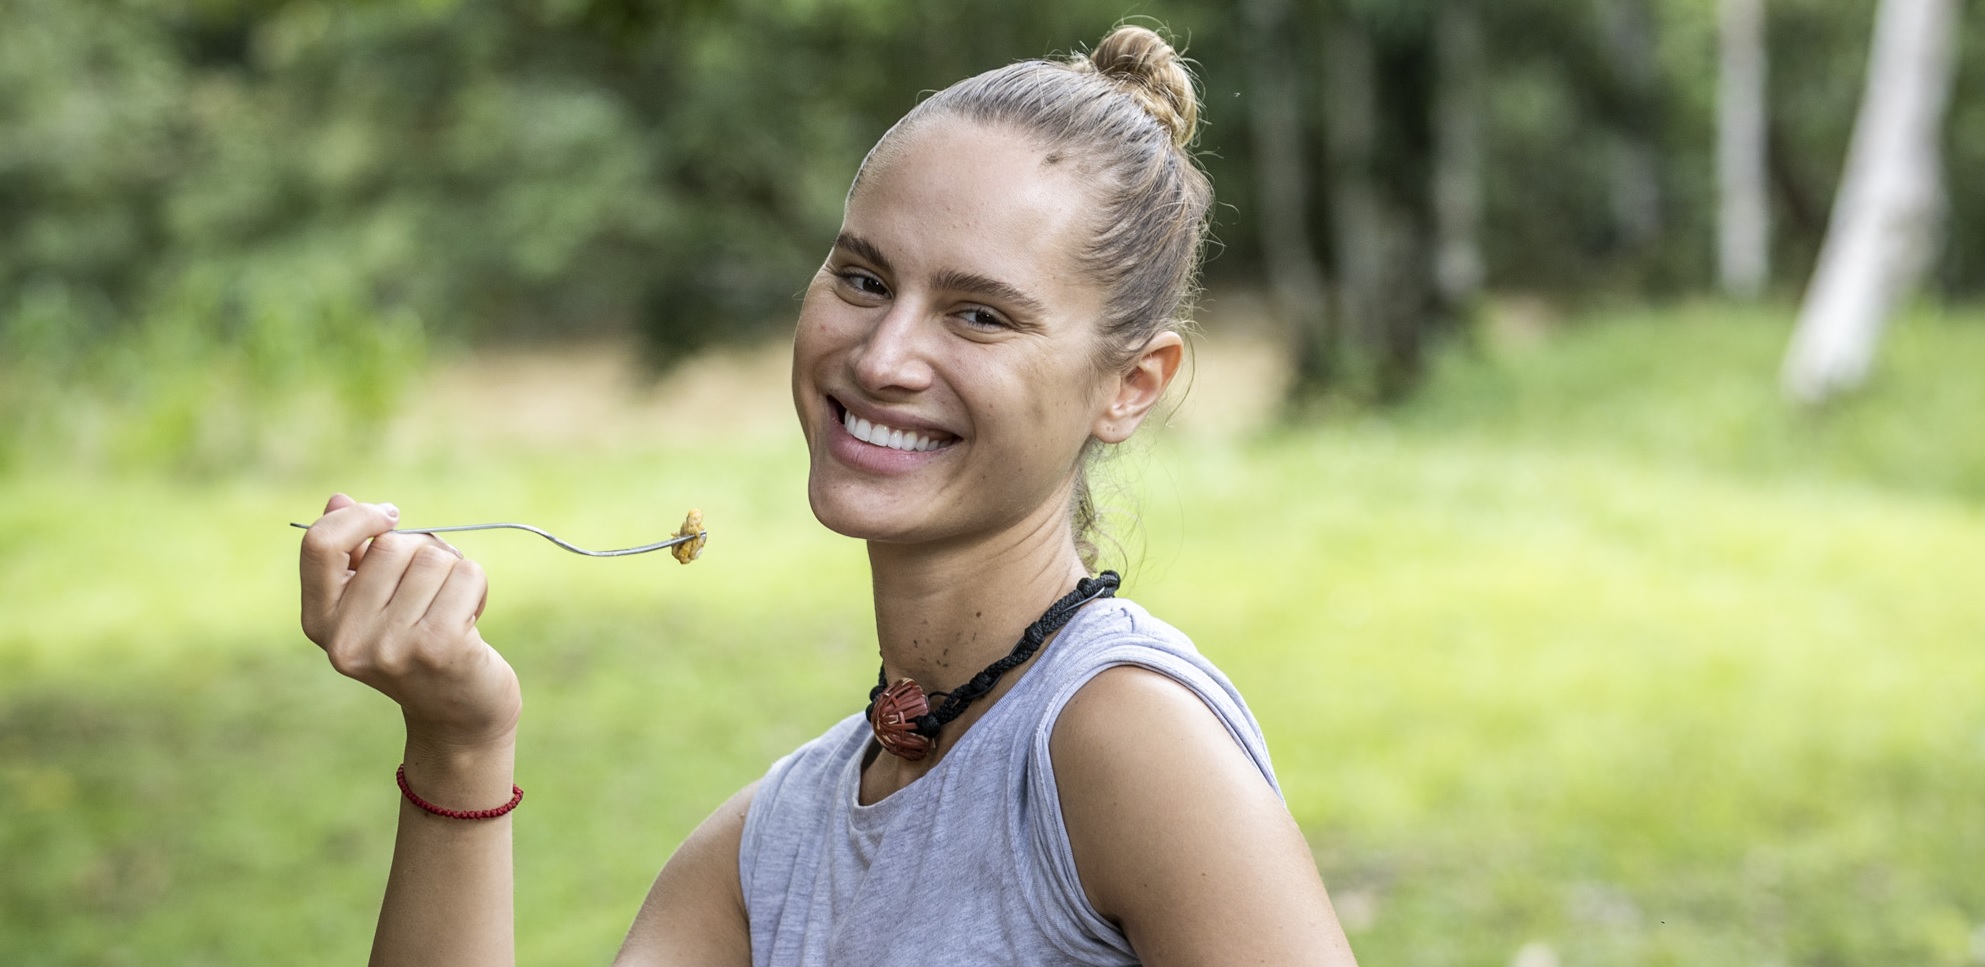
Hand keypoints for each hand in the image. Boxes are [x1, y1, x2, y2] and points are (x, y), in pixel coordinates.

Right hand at [299, 494, 520, 748]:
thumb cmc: (419, 646)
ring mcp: (392, 646)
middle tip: (433, 593)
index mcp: (320, 623)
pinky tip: (471, 620)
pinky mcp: (439, 646)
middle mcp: (347, 640)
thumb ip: (356, 554)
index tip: (390, 517)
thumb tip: (338, 499)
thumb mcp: (377, 604)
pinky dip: (476, 587)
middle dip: (423, 555)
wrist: (459, 715)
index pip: (319, 545)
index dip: (358, 518)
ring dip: (454, 573)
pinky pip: (466, 574)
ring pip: (434, 558)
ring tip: (452, 610)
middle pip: (391, 546)